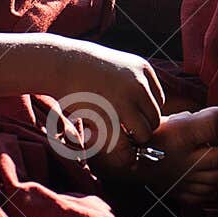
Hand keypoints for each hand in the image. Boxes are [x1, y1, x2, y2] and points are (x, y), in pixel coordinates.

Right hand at [46, 40, 165, 154]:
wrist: (59, 63)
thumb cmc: (85, 66)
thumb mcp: (119, 65)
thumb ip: (135, 84)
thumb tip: (145, 114)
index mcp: (143, 69)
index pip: (158, 101)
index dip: (144, 112)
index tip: (128, 114)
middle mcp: (138, 84)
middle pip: (154, 118)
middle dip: (140, 127)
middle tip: (122, 129)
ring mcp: (124, 102)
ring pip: (144, 133)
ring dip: (133, 140)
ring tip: (117, 136)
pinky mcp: (107, 118)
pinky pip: (125, 144)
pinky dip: (124, 153)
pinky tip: (116, 150)